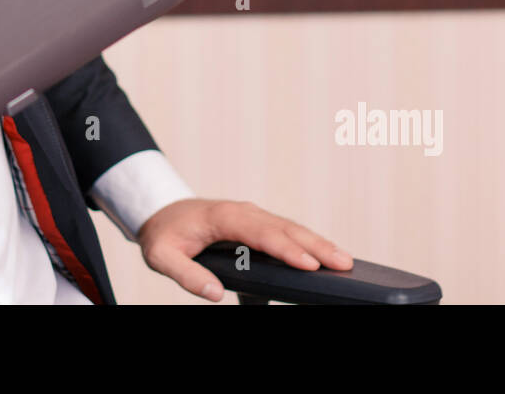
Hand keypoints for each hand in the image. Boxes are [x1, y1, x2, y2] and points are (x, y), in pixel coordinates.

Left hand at [136, 198, 352, 301]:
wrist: (161, 210)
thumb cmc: (164, 234)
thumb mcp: (161, 256)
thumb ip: (186, 274)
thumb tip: (214, 294)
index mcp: (223, 217)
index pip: (260, 233)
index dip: (286, 249)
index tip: (309, 264)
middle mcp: (243, 212)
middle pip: (285, 228)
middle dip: (315, 245)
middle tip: (344, 263)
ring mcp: (252, 215)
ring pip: (290, 227)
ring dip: (317, 242)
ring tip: (344, 261)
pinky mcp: (257, 223)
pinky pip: (286, 231)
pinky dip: (307, 241)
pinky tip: (324, 255)